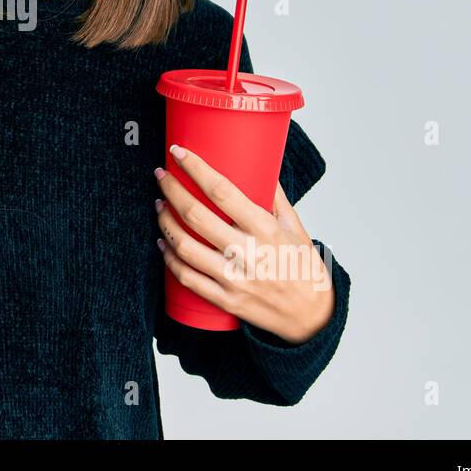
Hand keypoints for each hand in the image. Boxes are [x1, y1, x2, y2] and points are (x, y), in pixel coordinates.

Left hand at [154, 144, 333, 344]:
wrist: (311, 317)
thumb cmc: (303, 267)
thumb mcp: (297, 227)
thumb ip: (276, 197)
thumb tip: (261, 166)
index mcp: (266, 229)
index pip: (222, 191)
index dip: (196, 169)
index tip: (179, 153)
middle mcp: (248, 252)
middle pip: (196, 216)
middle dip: (172, 190)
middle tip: (161, 176)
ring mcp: (234, 278)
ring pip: (185, 247)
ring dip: (165, 222)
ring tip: (160, 206)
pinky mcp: (225, 300)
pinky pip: (187, 278)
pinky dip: (169, 258)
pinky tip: (162, 243)